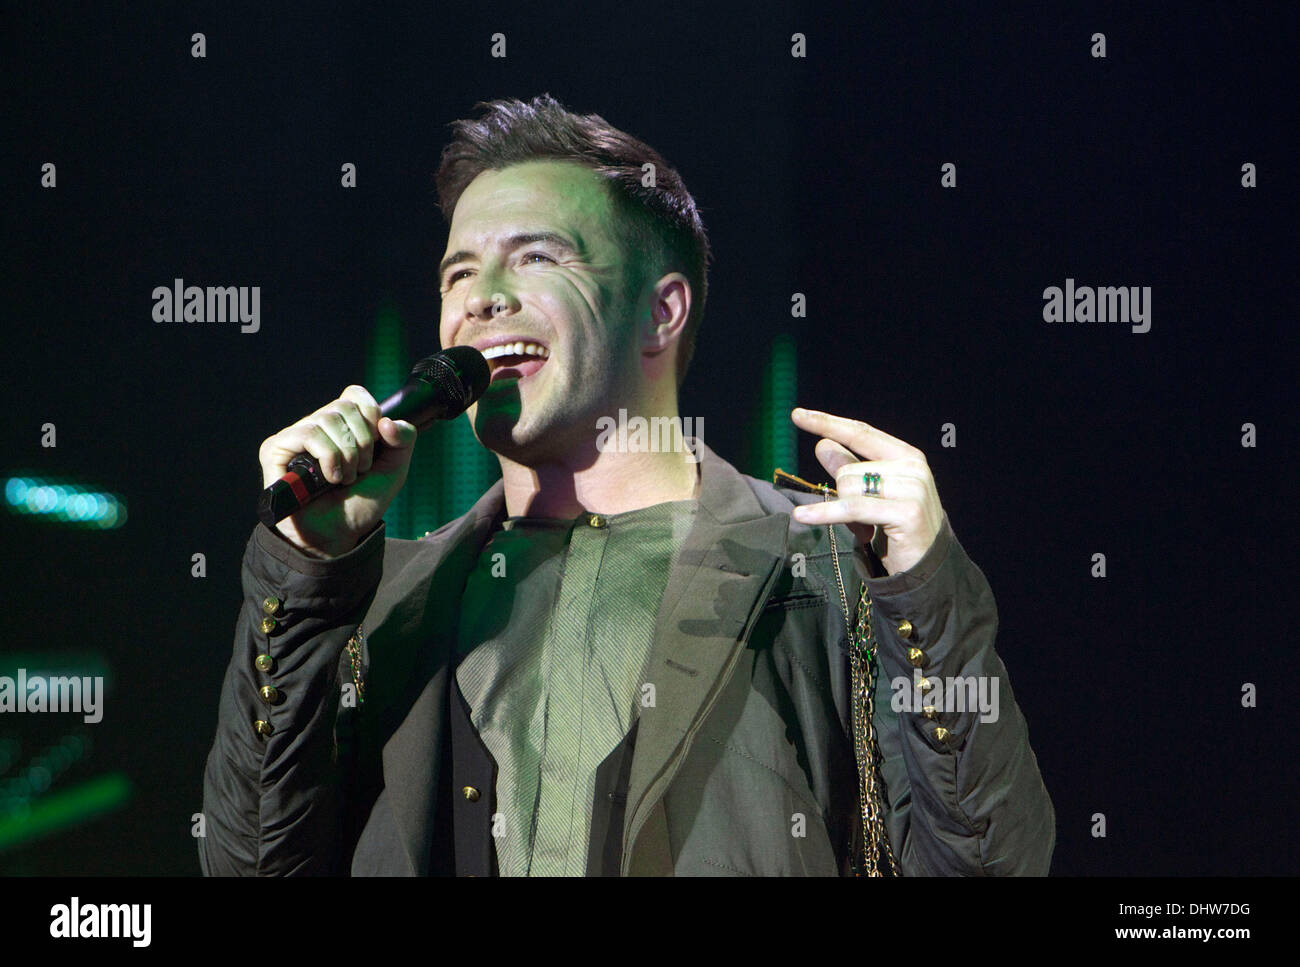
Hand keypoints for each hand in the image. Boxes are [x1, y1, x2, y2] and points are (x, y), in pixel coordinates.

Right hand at [258, 385, 417, 557]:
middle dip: (362, 442)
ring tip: (344, 479)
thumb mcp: (394, 470)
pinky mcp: (276, 449)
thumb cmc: (360, 503)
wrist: (337, 535)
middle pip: (345, 407)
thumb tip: (387, 421)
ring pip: (328, 419)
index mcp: (341, 426)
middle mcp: (316, 426)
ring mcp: (295, 436)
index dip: (371, 414)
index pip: (355, 395)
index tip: (376, 442)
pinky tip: (330, 478)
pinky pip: (308, 433)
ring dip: (346, 454)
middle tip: (360, 470)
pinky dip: (329, 457)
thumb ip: (403, 440)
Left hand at [788, 407, 943, 575]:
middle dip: (844, 496)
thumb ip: (848, 467)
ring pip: (848, 487)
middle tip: (865, 519)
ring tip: (869, 527)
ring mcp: (912, 488)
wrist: (925, 567)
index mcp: (906, 456)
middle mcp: (912, 467)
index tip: (796, 415)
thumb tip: (821, 443)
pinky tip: (802, 516)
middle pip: (847, 470)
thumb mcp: (869, 494)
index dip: (827, 423)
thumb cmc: (895, 528)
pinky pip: (851, 508)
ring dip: (846, 511)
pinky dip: (825, 514)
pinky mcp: (906, 511)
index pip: (860, 433)